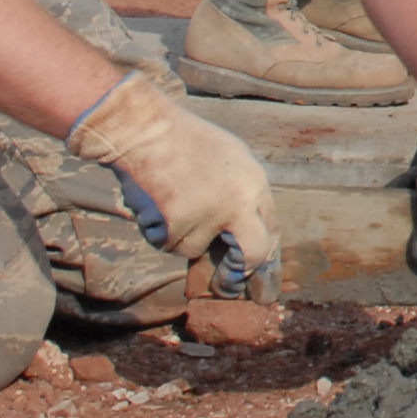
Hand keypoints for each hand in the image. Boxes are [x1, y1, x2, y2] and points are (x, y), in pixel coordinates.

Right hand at [68, 72, 281, 297]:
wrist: (147, 132)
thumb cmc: (186, 140)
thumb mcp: (231, 159)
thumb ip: (241, 193)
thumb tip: (243, 227)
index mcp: (254, 185)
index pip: (269, 229)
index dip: (261, 252)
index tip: (252, 267)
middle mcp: (237, 205)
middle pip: (251, 255)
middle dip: (238, 273)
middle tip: (226, 284)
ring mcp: (206, 218)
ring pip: (194, 248)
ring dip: (181, 236)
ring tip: (171, 203)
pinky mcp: (176, 227)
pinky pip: (167, 243)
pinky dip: (159, 232)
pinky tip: (156, 204)